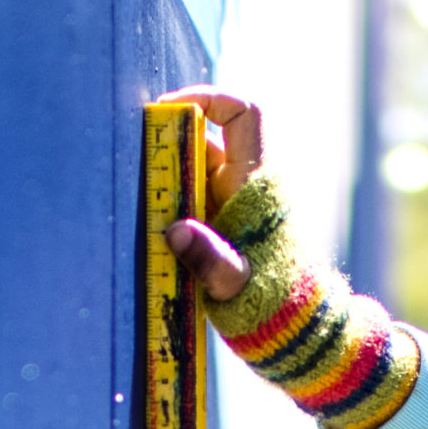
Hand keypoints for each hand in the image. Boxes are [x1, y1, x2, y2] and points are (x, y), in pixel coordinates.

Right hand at [154, 86, 263, 303]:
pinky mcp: (219, 223)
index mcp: (255, 183)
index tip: (169, 111)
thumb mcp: (237, 284)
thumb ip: (210, 259)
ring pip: (190, 169)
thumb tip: (177, 232)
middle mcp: (244, 185)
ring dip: (162, 178)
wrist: (292, 330)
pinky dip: (166, 202)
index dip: (209, 98)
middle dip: (166, 145)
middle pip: (204, 139)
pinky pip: (187, 196)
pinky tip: (148, 226)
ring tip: (139, 201)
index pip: (244, 114)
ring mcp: (230, 202)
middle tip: (135, 164)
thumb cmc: (273, 306)